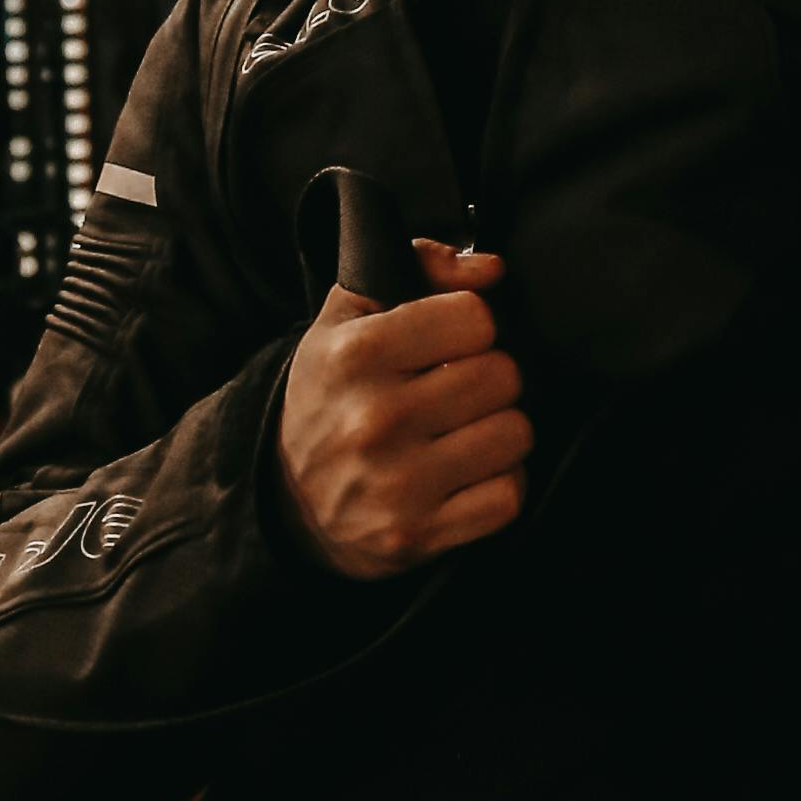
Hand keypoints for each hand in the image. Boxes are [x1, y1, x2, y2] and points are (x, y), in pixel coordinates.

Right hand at [272, 241, 528, 580]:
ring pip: (515, 434)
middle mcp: (376, 419)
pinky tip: (467, 474)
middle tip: (457, 390)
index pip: (475, 318)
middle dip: (488, 377)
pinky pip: (508, 495)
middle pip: (502, 375)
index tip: (447, 343)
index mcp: (356, 356)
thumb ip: (418, 266)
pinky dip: (499, 484)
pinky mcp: (419, 534)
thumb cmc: (330, 397)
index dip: (469, 326)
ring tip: (463, 431)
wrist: (285, 501)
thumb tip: (490, 268)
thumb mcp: (348, 318)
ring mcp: (399, 484)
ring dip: (498, 431)